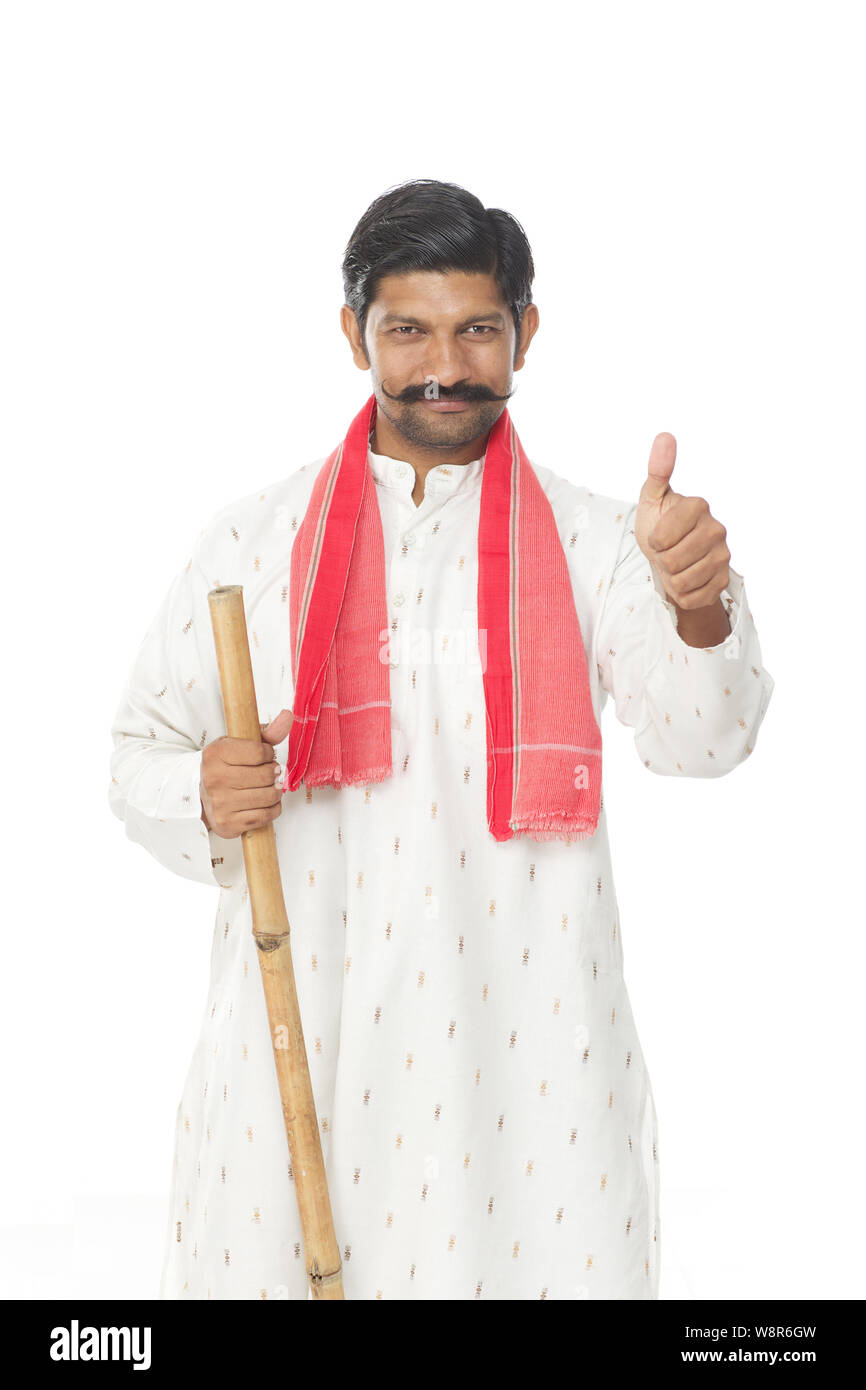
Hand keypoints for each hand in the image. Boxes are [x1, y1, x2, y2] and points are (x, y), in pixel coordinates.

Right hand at [199, 709, 293, 837]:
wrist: (203, 793)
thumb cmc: (227, 766)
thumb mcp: (241, 744)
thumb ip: (267, 732)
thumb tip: (288, 715)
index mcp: (215, 754)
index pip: (259, 752)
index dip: (268, 754)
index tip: (264, 756)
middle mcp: (214, 779)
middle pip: (265, 775)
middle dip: (273, 773)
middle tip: (269, 773)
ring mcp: (220, 803)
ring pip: (268, 796)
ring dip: (276, 792)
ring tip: (269, 787)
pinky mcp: (228, 823)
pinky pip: (265, 816)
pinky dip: (272, 809)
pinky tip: (265, 802)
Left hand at [634, 433, 730, 610]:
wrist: (671, 558)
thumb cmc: (658, 524)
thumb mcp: (651, 499)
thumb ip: (657, 470)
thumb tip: (665, 435)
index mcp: (699, 506)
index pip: (662, 539)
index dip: (653, 541)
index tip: (658, 534)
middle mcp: (717, 529)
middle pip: (672, 562)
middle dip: (661, 561)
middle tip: (667, 551)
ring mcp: (723, 556)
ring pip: (681, 581)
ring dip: (671, 577)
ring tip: (675, 564)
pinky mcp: (723, 580)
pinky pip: (692, 597)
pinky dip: (682, 593)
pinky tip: (686, 578)